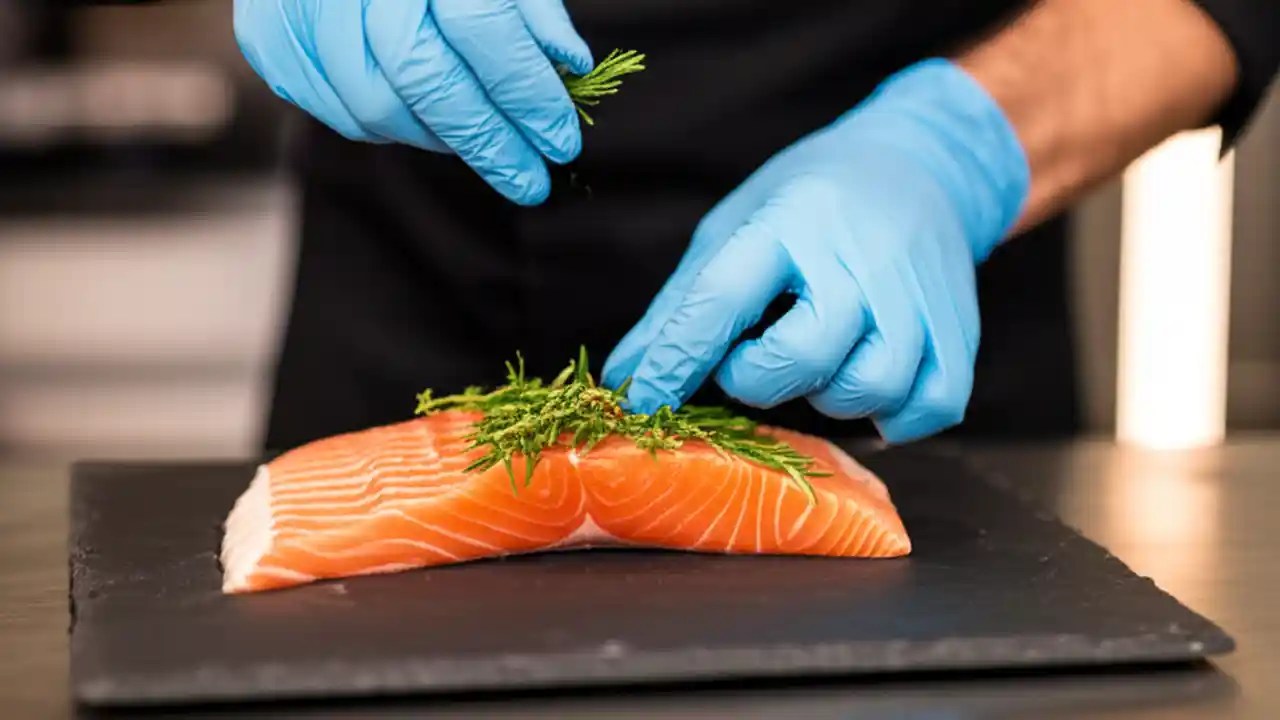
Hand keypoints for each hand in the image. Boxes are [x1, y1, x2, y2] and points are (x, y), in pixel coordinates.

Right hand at [233, 0, 592, 205]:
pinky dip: (387, 128)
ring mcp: (302, 9)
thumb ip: (529, 8)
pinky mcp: (269, 38)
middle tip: (529, 180)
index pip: (485, 32)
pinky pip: (336, 111)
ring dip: (438, 139)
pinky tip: (421, 121)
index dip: (527, 95)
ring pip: (377, 107)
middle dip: (488, 141)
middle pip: (427, 79)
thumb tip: (570, 67)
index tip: (559, 142)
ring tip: (479, 142)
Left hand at [603, 59, 1029, 442]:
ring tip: (820, 362)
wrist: (924, 164)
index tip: (645, 401)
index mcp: (792, 220)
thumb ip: (682, 306)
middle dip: (760, 378)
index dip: (676, 360)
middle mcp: (860, 256)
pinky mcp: (962, 328)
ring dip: (830, 397)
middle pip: (803, 355)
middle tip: (754, 360)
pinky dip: (896, 417)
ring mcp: (919, 294)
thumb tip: (626, 378)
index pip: (722, 298)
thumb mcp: (736, 226)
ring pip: (870, 387)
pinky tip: (867, 383)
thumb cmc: (812, 201)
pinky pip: (932, 406)